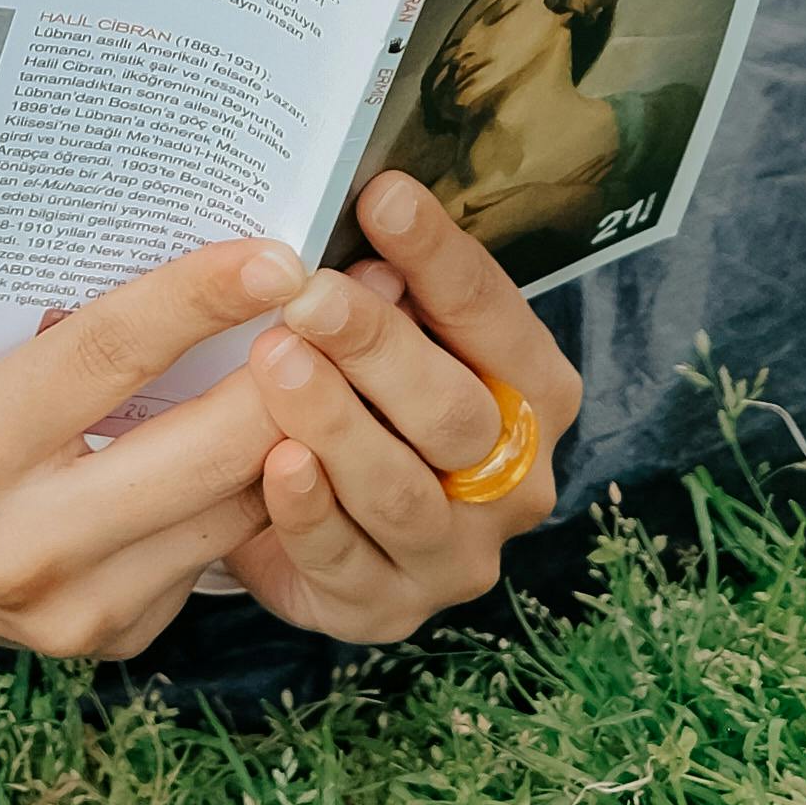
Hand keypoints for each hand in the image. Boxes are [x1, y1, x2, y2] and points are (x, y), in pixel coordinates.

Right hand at [0, 238, 311, 662]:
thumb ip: (30, 316)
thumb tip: (165, 239)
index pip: (107, 357)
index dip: (200, 300)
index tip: (278, 253)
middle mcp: (20, 543)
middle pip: (200, 450)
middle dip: (288, 373)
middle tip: (345, 306)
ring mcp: (72, 606)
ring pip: (229, 512)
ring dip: (295, 436)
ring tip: (340, 362)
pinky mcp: (108, 637)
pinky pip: (205, 556)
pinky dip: (244, 494)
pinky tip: (272, 439)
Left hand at [222, 167, 583, 640]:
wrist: (315, 520)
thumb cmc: (363, 394)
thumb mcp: (387, 333)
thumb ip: (384, 283)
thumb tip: (358, 203)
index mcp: (532, 394)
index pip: (493, 318)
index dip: (438, 258)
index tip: (380, 196)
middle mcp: (514, 481)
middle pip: (456, 414)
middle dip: (379, 347)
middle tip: (309, 293)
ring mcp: (455, 555)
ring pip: (402, 494)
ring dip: (338, 424)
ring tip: (276, 361)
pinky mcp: (385, 607)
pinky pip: (346, 562)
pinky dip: (308, 512)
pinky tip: (273, 462)